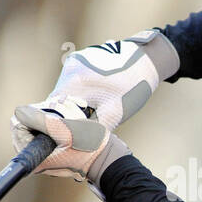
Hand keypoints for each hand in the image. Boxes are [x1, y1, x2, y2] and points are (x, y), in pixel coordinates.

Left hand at [11, 97, 129, 184]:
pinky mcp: (55, 143)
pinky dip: (63, 115)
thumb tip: (19, 111)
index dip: (34, 113)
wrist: (107, 157)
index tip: (53, 114)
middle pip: (30, 121)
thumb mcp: (66, 130)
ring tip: (76, 115)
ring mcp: (46, 149)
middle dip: (49, 111)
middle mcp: (38, 155)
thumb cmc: (89, 147)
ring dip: (59, 111)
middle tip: (68, 113)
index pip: (18, 127)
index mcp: (36, 157)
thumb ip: (41, 120)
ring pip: (42, 119)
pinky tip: (77, 115)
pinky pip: (52, 123)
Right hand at [47, 29, 178, 129]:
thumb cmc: (132, 87)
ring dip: (74, 102)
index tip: (69, 133)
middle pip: (58, 99)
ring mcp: (74, 61)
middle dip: (68, 114)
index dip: (60, 124)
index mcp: (75, 82)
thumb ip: (93, 130)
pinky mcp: (80, 58)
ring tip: (93, 109)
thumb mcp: (113, 114)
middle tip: (85, 124)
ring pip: (66, 90)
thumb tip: (78, 143)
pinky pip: (73, 80)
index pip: (53, 109)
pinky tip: (96, 96)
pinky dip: (80, 91)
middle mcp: (70, 68)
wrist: (147, 60)